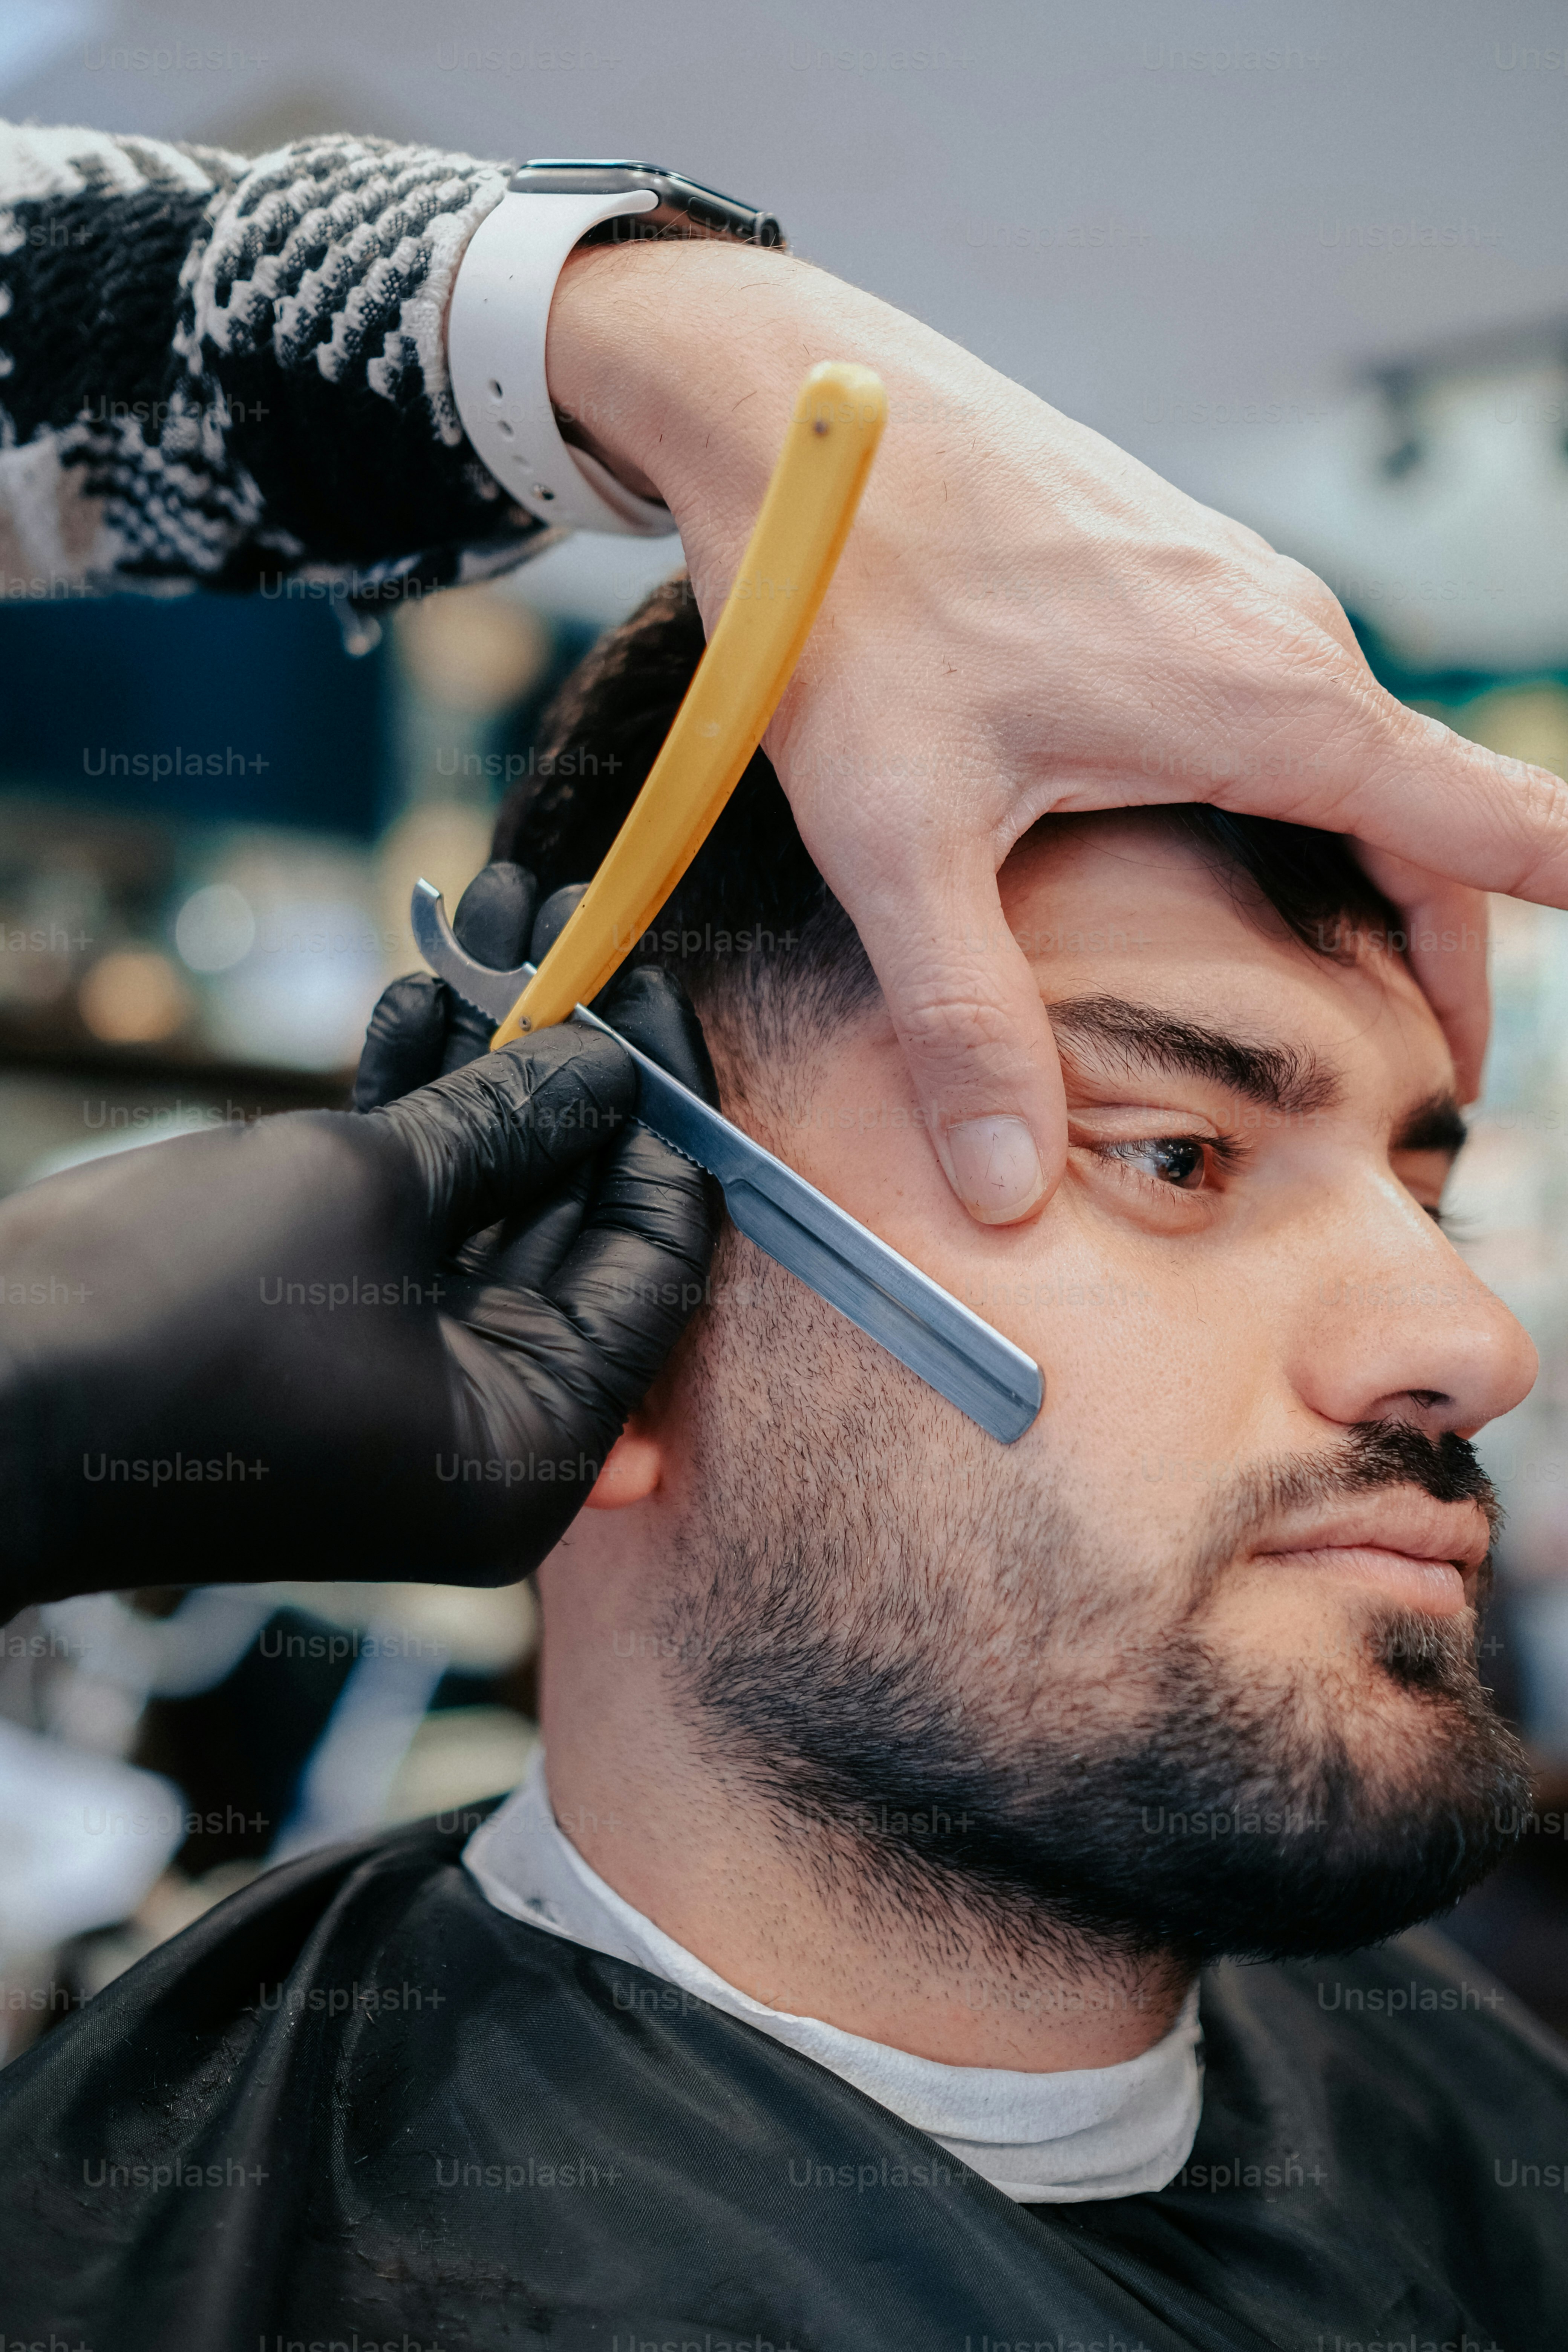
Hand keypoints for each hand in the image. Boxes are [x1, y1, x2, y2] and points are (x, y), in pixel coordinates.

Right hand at [0, 867, 715, 1610]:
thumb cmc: (179, 1316)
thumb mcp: (370, 1190)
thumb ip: (507, 1121)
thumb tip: (605, 1063)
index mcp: (535, 1444)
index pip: (653, 1256)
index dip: (659, 1109)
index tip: (648, 984)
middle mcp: (485, 1427)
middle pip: (573, 1217)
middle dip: (567, 1064)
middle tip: (575, 929)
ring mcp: (405, 1379)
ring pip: (484, 1196)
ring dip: (484, 1059)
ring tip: (499, 915)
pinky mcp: (330, 1328)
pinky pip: (405, 1215)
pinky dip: (412, 1111)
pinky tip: (426, 990)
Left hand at [545, 238, 1567, 1220]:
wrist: (795, 399)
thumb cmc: (849, 594)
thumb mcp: (897, 835)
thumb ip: (965, 1017)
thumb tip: (1007, 1189)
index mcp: (1271, 704)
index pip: (1488, 831)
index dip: (1530, 932)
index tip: (1488, 1050)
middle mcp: (1285, 639)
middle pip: (1425, 827)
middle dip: (1433, 960)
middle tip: (1415, 1086)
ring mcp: (1236, 598)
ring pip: (1355, 770)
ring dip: (1365, 882)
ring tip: (1338, 1001)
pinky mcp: (1180, 580)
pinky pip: (1286, 714)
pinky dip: (1300, 808)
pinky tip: (1237, 874)